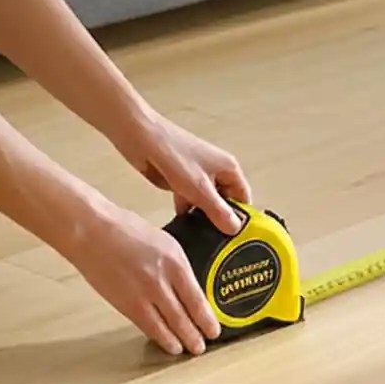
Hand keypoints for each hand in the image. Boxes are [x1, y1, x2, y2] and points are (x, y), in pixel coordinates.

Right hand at [64, 202, 219, 354]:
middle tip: (203, 345)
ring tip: (190, 349)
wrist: (93, 232)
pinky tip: (168, 344)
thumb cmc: (124, 230)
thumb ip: (176, 265)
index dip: (207, 318)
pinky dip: (160, 338)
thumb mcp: (164, 242)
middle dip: (196, 334)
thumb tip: (188, 286)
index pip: (197, 298)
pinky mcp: (126, 304)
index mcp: (175, 261)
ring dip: (181, 341)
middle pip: (185, 315)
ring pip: (168, 325)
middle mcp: (162, 280)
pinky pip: (148, 326)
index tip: (214, 328)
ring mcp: (144, 294)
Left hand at [116, 112, 252, 234]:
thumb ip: (217, 210)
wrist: (140, 137)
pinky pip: (189, 200)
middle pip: (225, 202)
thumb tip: (235, 229)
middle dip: (220, 220)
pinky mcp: (180, 180)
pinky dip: (186, 212)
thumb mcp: (198, 188)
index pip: (243, 198)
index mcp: (228, 168)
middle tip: (216, 245)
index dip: (241, 218)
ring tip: (198, 240)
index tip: (236, 240)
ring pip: (205, 202)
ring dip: (201, 217)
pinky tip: (180, 228)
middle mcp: (216, 172)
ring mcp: (197, 176)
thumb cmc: (174, 156)